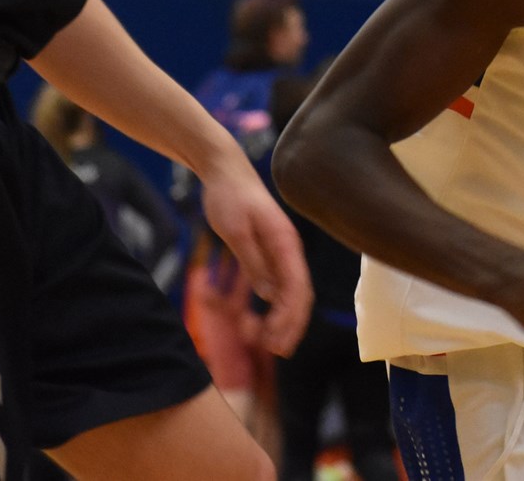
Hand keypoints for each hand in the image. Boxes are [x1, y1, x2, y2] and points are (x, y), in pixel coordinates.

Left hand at [202, 160, 312, 354]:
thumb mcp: (235, 230)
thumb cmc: (229, 197)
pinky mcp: (269, 252)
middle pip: (300, 295)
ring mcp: (280, 251)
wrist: (224, 171)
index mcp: (285, 243)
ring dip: (283, 319)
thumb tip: (269, 293)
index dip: (290, 318)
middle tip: (275, 351)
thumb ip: (253, 261)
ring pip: (291, 293)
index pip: (298, 288)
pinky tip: (263, 321)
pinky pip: (278, 285)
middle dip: (291, 325)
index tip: (275, 341)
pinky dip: (274, 306)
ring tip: (268, 343)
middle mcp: (288, 249)